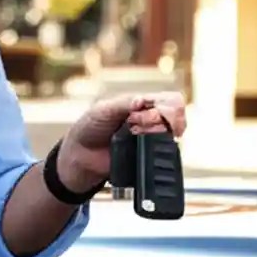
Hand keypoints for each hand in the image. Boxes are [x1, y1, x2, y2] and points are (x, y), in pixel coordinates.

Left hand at [54, 91, 187, 193]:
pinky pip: (164, 155)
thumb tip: (140, 101)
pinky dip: (156, 152)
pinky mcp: (149, 157)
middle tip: (135, 125)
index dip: (166, 107)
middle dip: (157, 121)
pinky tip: (139, 150)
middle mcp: (151, 119)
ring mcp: (151, 138)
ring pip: (172, 136)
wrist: (80, 155)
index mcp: (142, 103)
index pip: (171, 100)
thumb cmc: (90, 126)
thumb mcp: (103, 110)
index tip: (146, 113)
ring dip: (156, 135)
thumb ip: (123, 104)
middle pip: (175, 118)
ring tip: (135, 135)